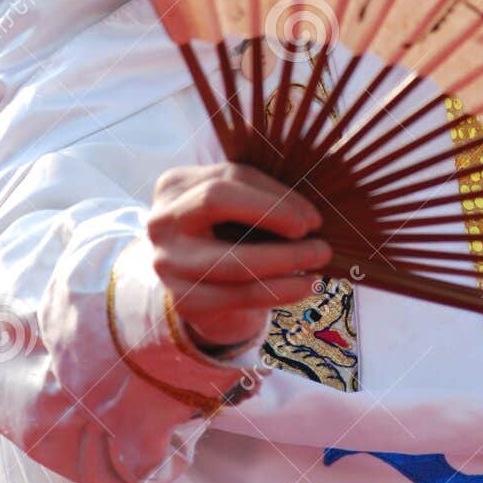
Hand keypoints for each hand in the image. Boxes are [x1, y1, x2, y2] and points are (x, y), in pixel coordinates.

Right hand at [147, 163, 329, 352]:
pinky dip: (278, 292)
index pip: (227, 181)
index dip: (274, 198)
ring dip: (286, 262)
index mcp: (175, 186)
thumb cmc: (230, 228)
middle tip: (321, 242)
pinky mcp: (183, 300)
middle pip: (217, 206)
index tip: (313, 218)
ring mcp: (167, 263)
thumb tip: (311, 217)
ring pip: (232, 261)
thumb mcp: (238, 201)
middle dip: (277, 220)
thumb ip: (264, 196)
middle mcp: (161, 221)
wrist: (202, 279)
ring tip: (319, 266)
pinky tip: (304, 287)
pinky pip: (238, 296)